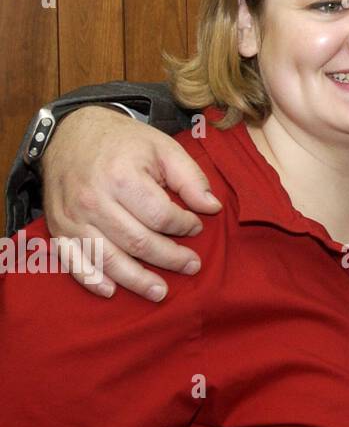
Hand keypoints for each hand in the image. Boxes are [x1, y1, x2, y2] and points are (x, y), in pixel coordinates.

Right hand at [40, 106, 221, 300]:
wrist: (71, 134)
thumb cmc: (124, 142)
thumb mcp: (164, 147)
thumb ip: (190, 177)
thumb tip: (211, 208)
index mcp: (122, 178)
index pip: (161, 216)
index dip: (184, 225)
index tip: (196, 227)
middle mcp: (93, 201)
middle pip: (138, 242)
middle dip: (169, 259)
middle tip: (192, 266)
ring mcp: (72, 218)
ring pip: (108, 259)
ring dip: (136, 280)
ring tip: (160, 292)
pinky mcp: (58, 229)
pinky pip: (74, 261)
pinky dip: (92, 280)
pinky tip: (112, 291)